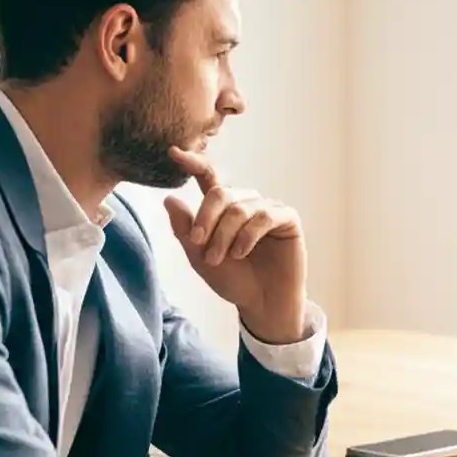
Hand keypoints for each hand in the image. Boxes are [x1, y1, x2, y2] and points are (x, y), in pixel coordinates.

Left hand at [163, 147, 306, 343]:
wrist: (262, 304)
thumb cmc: (234, 281)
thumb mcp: (199, 258)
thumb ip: (185, 230)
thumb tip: (169, 199)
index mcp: (224, 208)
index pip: (208, 178)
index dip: (193, 163)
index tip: (173, 153)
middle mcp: (246, 203)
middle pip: (221, 193)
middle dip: (206, 219)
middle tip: (199, 244)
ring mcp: (268, 209)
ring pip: (239, 208)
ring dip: (225, 235)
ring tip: (221, 258)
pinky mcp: (288, 219)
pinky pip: (264, 216)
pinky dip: (248, 235)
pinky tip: (241, 252)